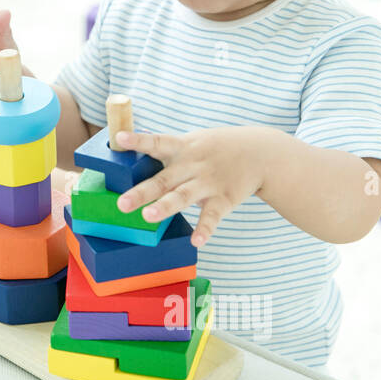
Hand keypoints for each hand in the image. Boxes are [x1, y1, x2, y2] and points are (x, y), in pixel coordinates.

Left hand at [109, 126, 267, 247]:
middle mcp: (192, 166)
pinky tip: (197, 241)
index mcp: (181, 149)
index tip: (119, 138)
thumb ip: (166, 151)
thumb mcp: (192, 141)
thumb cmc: (216, 148)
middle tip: (122, 204)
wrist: (261, 153)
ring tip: (148, 216)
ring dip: (166, 207)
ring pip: (183, 197)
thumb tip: (131, 153)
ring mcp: (208, 183)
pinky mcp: (224, 199)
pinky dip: (205, 229)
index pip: (156, 143)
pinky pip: (212, 216)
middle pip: (163, 179)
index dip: (137, 140)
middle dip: (142, 192)